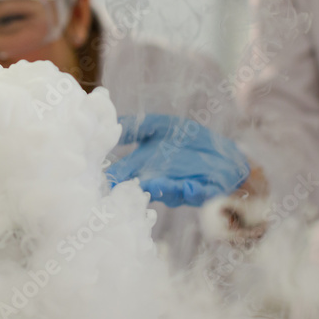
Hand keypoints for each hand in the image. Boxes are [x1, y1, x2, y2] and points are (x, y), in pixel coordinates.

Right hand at [106, 114, 249, 206]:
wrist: (222, 150)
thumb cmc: (186, 140)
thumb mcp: (158, 126)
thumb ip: (135, 127)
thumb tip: (108, 123)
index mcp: (143, 167)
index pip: (120, 175)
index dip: (109, 178)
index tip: (97, 179)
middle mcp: (158, 181)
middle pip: (141, 189)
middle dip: (131, 191)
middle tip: (120, 189)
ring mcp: (180, 187)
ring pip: (168, 193)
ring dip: (161, 190)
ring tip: (152, 185)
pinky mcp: (204, 190)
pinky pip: (198, 194)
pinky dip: (193, 192)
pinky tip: (189, 187)